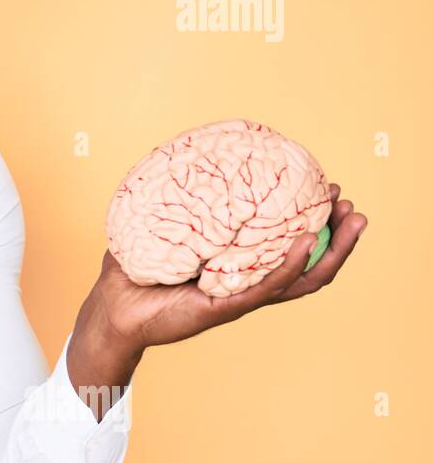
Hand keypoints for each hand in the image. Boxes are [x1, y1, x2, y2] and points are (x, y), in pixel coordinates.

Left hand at [83, 183, 367, 352]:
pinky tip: (301, 244)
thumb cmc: (133, 272)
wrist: (111, 308)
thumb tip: (181, 154)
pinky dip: (287, 267)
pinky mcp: (224, 307)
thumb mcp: (160, 228)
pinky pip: (265, 287)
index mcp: (237, 264)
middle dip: (337, 234)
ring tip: (350, 221)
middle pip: (307, 261)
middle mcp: (246, 281)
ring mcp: (239, 295)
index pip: (286, 243)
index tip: (328, 190)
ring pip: (300, 277)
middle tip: (350, 204)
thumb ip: (174, 198)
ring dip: (330, 251)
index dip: (313, 221)